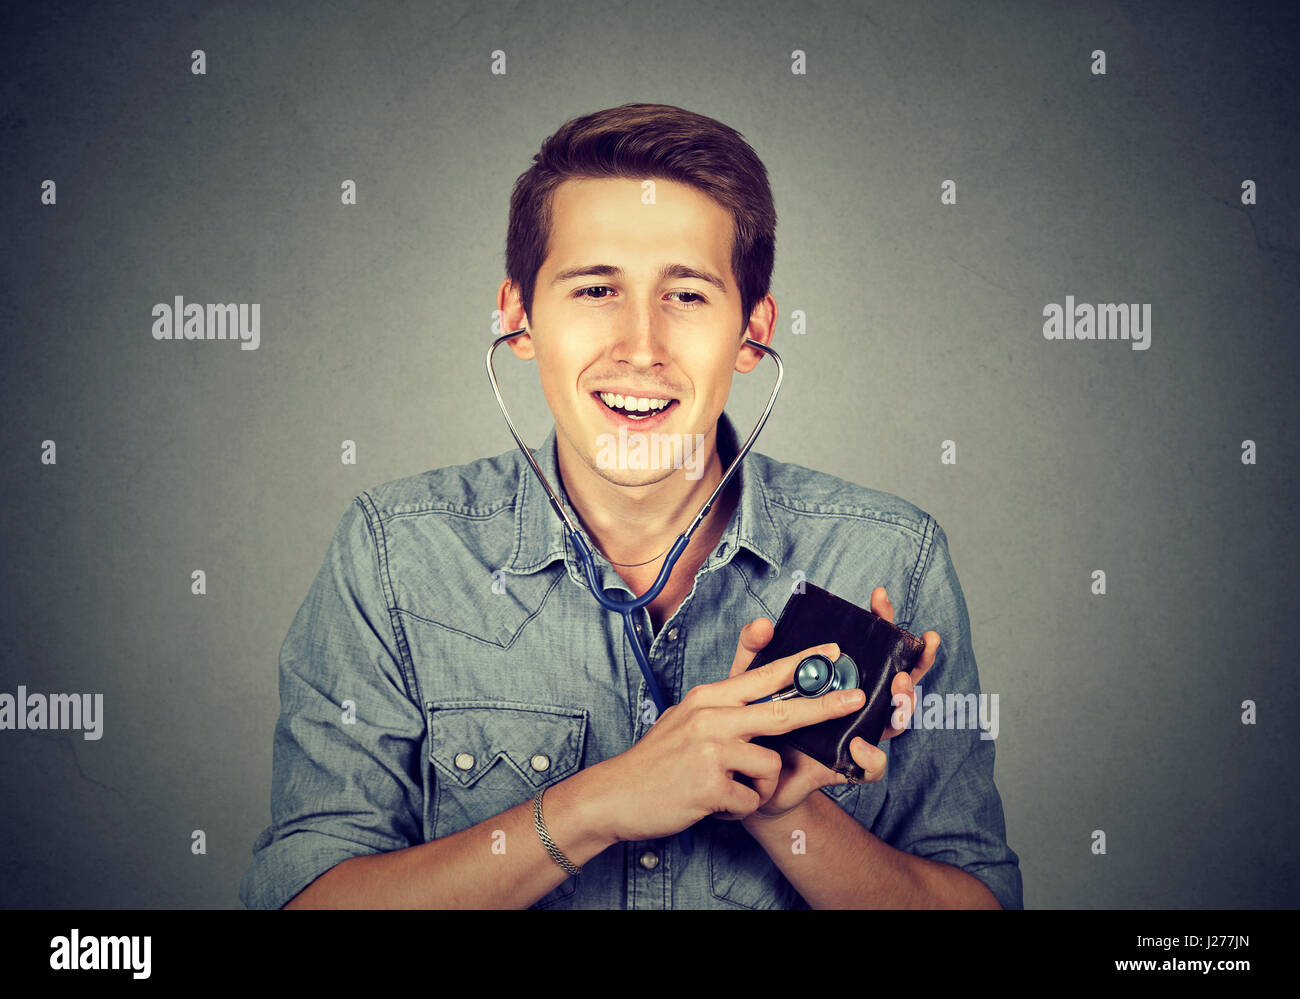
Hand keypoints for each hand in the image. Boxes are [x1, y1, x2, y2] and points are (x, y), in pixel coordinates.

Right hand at [590, 633, 869, 843]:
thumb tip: (764, 698)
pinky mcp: (709, 786)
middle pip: (782, 712)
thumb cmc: (657, 760)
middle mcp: (711, 718)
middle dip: (825, 706)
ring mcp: (709, 751)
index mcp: (708, 698)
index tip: (832, 653)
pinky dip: (738, 808)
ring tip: (729, 789)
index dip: (801, 663)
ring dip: (759, 786)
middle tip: (855, 700)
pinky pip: (751, 800)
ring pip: (770, 766)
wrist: (616, 795)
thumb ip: (724, 708)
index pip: (762, 676)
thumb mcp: (687, 718)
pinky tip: (714, 804)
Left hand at [739, 587, 940, 822]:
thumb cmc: (756, 720)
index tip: (878, 597)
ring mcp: (857, 733)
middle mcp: (855, 703)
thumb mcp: (750, 679)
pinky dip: (871, 756)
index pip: (871, 644)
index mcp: (840, 677)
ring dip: (905, 702)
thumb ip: (753, 650)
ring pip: (897, 719)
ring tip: (897, 686)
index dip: (881, 620)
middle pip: (899, 678)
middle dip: (917, 659)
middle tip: (921, 642)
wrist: (747, 773)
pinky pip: (872, 765)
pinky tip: (857, 745)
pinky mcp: (848, 766)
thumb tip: (763, 624)